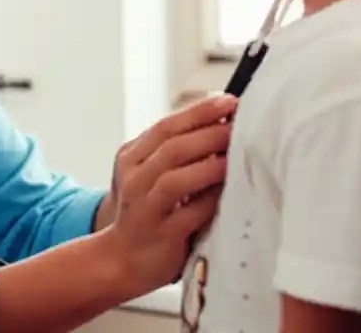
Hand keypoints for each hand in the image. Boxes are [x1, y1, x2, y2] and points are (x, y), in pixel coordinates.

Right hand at [100, 94, 235, 295]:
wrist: (120, 259)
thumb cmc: (146, 212)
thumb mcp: (149, 175)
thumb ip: (175, 152)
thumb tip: (222, 123)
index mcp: (130, 158)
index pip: (165, 126)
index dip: (199, 112)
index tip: (229, 100)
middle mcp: (133, 179)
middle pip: (171, 147)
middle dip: (209, 131)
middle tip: (240, 123)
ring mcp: (144, 207)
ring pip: (175, 177)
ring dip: (210, 163)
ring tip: (238, 151)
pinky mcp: (161, 234)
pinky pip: (190, 213)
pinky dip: (211, 198)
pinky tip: (230, 189)